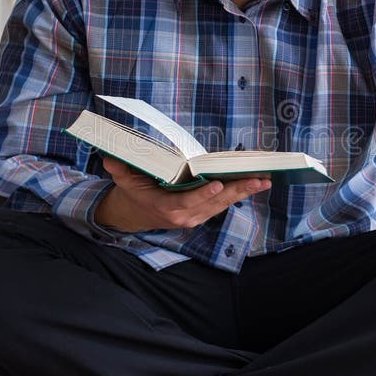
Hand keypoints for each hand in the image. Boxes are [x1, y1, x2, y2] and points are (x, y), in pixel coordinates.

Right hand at [94, 156, 270, 232]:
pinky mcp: (204, 214)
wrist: (137, 215)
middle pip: (213, 204)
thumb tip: (111, 158)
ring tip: (265, 180)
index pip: (186, 203)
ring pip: (223, 204)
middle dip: (237, 191)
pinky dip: (240, 193)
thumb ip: (120, 170)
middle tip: (258, 180)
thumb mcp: (123, 181)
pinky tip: (257, 182)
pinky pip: (224, 204)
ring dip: (244, 192)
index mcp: (165, 208)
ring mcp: (196, 217)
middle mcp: (184, 216)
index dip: (202, 195)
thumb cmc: (133, 192)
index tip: (216, 185)